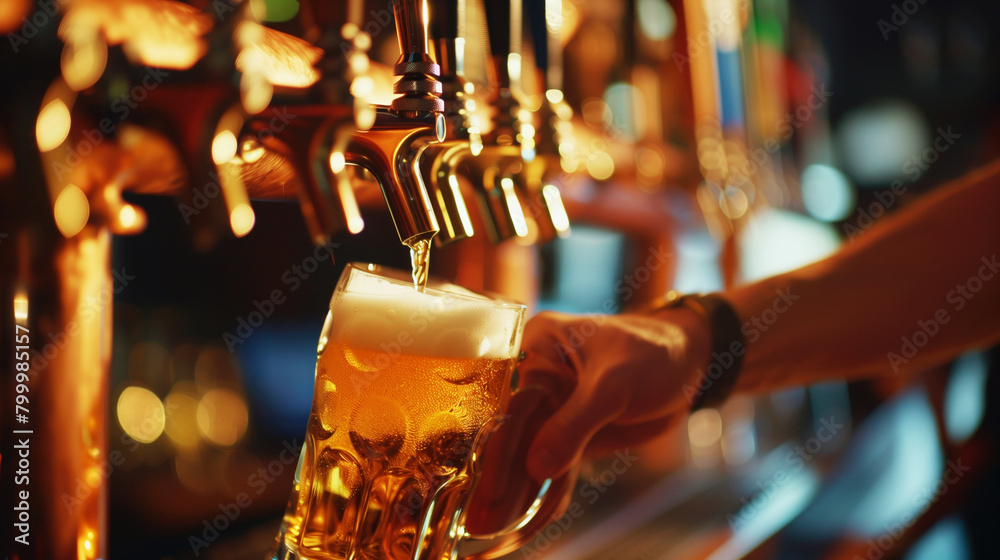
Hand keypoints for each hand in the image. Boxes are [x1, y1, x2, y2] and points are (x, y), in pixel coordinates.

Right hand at [466, 307, 709, 533]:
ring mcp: (553, 406)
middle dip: (498, 480)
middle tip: (478, 521)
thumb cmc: (653, 353)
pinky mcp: (573, 431)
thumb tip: (537, 467)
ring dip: (515, 493)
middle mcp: (536, 376)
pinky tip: (525, 520)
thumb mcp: (613, 383)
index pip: (509, 404)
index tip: (488, 489)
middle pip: (512, 435)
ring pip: (529, 455)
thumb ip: (574, 423)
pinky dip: (543, 494)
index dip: (497, 450)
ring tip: (490, 529)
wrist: (690, 361)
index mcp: (537, 347)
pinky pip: (554, 466)